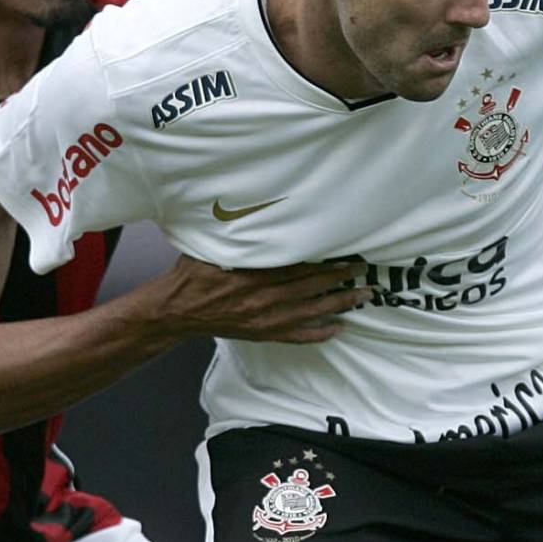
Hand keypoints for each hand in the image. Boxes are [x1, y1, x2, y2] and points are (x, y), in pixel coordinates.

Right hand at [142, 256, 365, 343]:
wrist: (178, 310)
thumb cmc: (194, 275)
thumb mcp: (212, 246)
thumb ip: (237, 234)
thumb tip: (250, 206)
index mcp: (253, 274)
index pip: (298, 266)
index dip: (325, 261)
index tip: (346, 254)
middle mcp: (264, 298)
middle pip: (311, 287)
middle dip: (341, 279)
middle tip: (364, 271)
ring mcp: (265, 319)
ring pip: (311, 311)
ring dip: (339, 304)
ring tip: (363, 297)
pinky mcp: (263, 334)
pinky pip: (297, 336)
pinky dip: (318, 333)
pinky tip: (338, 327)